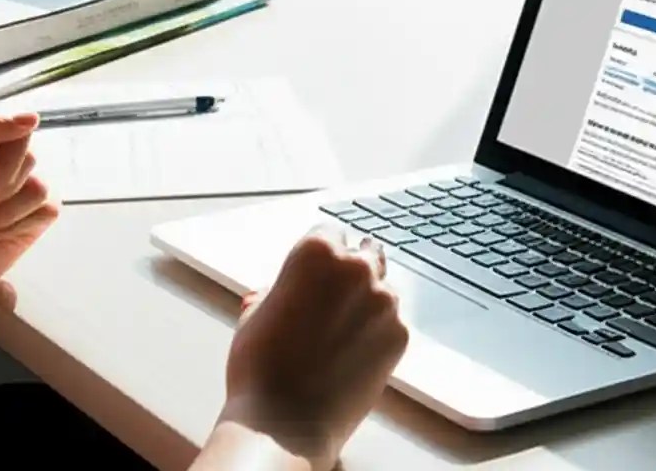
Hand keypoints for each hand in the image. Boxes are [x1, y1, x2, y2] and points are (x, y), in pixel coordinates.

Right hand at [217, 224, 408, 469]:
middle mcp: (357, 268)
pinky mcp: (400, 335)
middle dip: (352, 271)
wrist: (285, 421)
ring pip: (382, 289)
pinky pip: (392, 323)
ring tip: (341, 333)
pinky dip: (378, 334)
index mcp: (317, 251)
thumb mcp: (255, 313)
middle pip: (365, 254)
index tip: (319, 269)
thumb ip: (278, 289)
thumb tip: (280, 289)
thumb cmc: (260, 366)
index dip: (321, 254)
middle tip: (338, 295)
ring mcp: (384, 302)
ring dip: (368, 302)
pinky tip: (353, 355)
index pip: (330, 233)